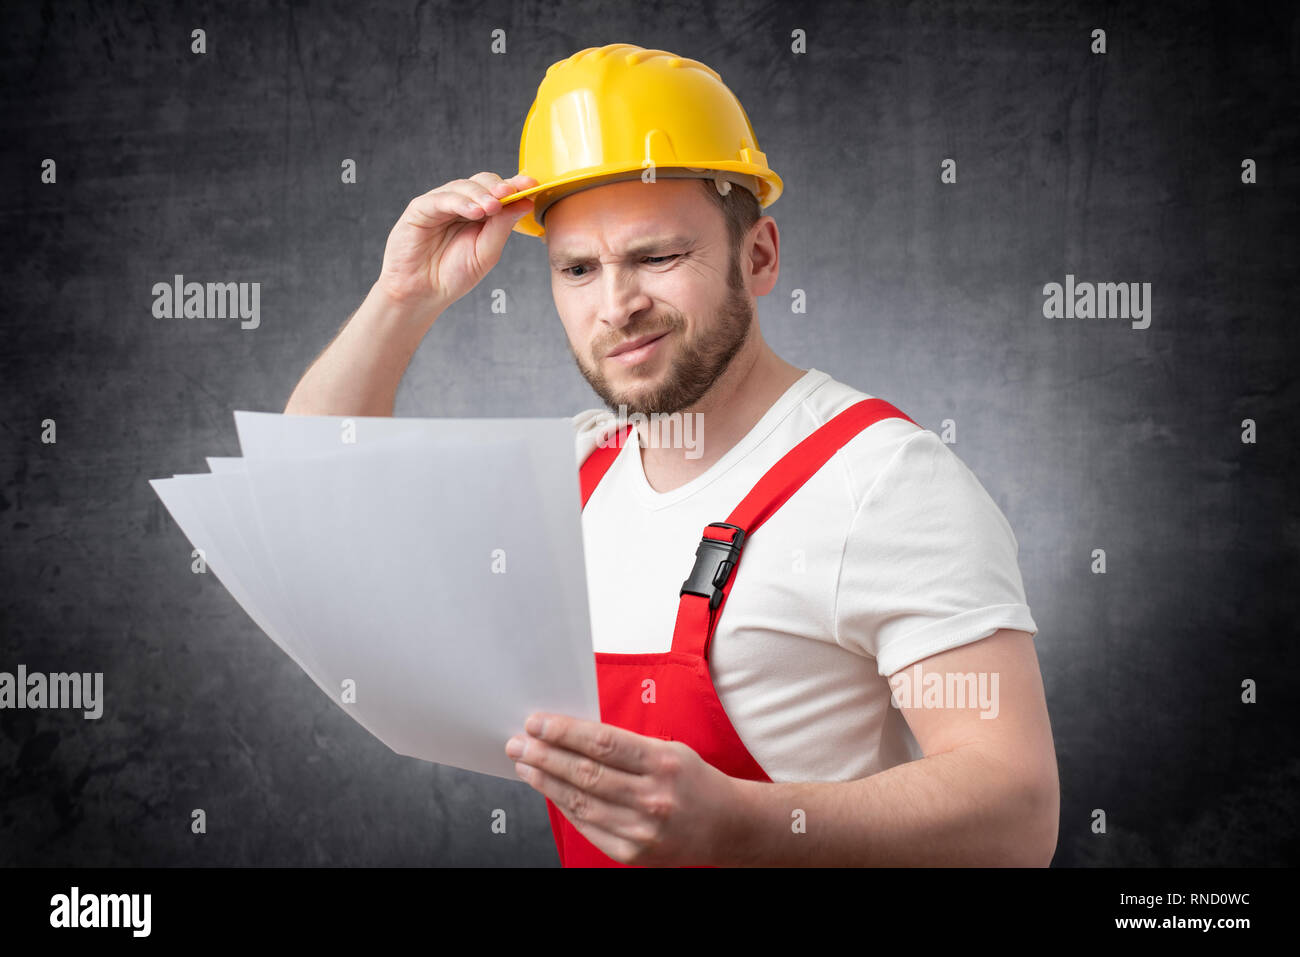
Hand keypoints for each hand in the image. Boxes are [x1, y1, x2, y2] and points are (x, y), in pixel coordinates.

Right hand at [376, 172, 536, 310]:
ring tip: (493, 206)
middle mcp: (461, 204)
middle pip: (482, 182)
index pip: (499, 192)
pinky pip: (441, 199)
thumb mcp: (486, 253)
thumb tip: (524, 202)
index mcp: (480, 214)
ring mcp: (440, 204)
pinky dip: (459, 202)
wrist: (422, 293)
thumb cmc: (453, 275)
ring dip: (481, 194)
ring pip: (463, 186)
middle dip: (498, 186)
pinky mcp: (420, 209)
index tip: (532, 186)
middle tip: (510, 193)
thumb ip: (502, 227)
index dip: (515, 186)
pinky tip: (474, 211)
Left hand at [506, 713, 743, 866]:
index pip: (603, 743)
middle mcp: (653, 798)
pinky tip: (549, 790)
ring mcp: (641, 830)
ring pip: (580, 801)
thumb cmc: (693, 782)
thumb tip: (571, 736)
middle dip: (545, 755)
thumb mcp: (669, 751)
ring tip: (526, 765)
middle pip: (585, 773)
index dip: (565, 732)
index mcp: (663, 764)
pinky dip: (564, 806)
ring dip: (546, 781)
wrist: (727, 827)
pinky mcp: (632, 854)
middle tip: (519, 743)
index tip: (538, 722)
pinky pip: (588, 826)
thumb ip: (624, 747)